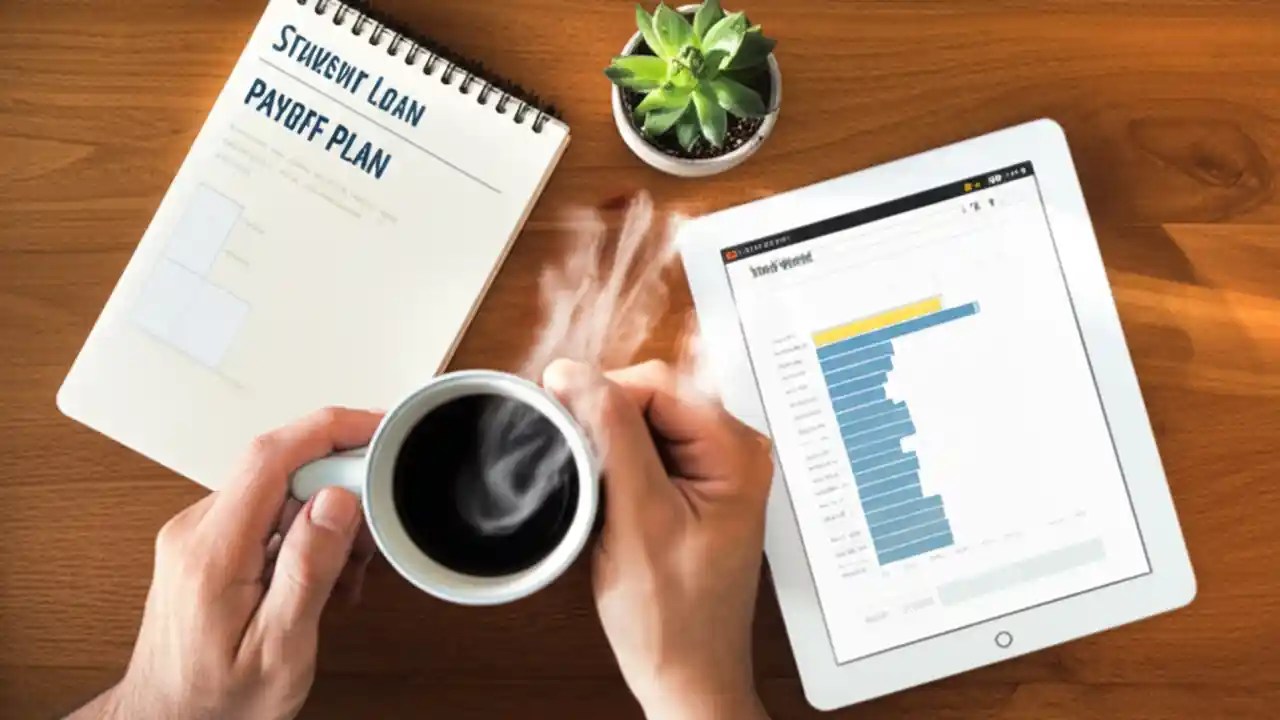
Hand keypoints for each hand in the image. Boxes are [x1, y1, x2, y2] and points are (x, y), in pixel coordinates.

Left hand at [70, 408, 381, 719]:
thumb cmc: (220, 701)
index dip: (329, 429)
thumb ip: (308, 570)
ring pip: (278, 491)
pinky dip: (304, 533)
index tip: (377, 427)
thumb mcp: (279, 648)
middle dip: (340, 487)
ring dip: (325, 517)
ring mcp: (198, 534)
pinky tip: (319, 576)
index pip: (271, 456)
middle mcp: (197, 530)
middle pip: (281, 468)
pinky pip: (266, 513)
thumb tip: (336, 501)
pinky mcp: (206, 544)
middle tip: (371, 538)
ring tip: (344, 575)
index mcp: (213, 550)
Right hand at [544, 360, 773, 719]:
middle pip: (653, 395)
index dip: (601, 390)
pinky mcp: (694, 485)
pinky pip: (647, 448)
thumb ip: (613, 439)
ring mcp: (715, 468)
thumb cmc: (674, 619)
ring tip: (592, 486)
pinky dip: (616, 462)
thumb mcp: (637, 520)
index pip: (659, 383)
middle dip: (604, 416)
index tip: (557, 409)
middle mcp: (735, 451)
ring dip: (608, 440)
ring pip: (645, 420)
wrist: (687, 676)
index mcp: (737, 452)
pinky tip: (606, 495)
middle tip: (572, 457)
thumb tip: (578, 376)